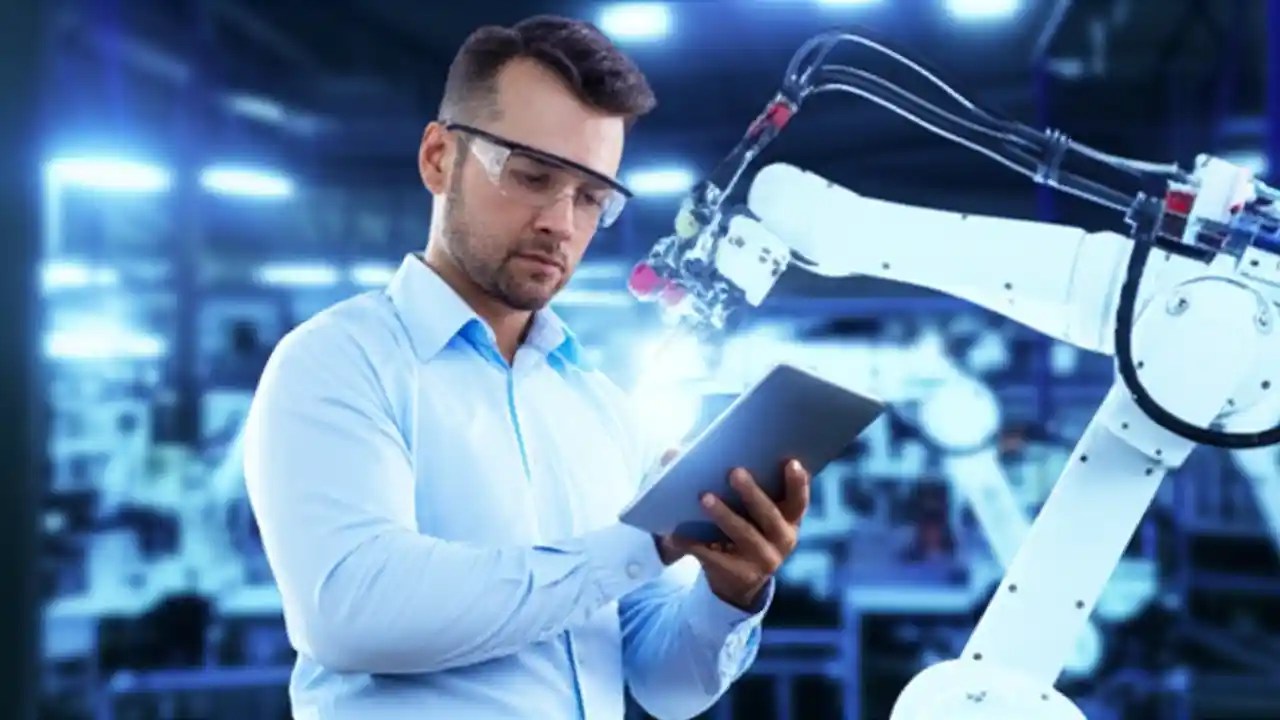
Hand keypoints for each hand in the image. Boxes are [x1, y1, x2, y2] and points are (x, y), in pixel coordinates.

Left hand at [667, 459, 811, 609]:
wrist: (739, 583)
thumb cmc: (745, 529)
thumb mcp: (752, 512)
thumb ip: (739, 482)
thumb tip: (677, 451)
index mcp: (789, 519)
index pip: (799, 501)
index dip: (798, 483)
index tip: (791, 463)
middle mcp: (783, 540)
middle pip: (769, 514)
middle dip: (752, 493)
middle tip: (734, 472)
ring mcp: (764, 560)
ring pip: (743, 533)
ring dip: (724, 514)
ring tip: (705, 498)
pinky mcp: (740, 574)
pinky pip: (715, 556)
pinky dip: (695, 544)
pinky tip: (676, 535)